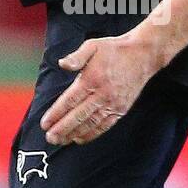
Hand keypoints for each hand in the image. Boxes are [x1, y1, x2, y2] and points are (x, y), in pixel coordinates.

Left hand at [40, 31, 162, 146]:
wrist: (143, 55)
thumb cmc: (114, 49)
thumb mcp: (93, 46)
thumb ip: (76, 57)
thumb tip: (62, 64)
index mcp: (92, 79)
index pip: (70, 100)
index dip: (56, 114)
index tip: (45, 123)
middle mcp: (102, 94)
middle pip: (78, 116)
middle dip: (62, 129)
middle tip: (49, 138)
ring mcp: (113, 103)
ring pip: (91, 123)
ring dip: (74, 134)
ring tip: (61, 141)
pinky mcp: (121, 109)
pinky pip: (104, 125)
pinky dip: (92, 134)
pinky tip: (80, 139)